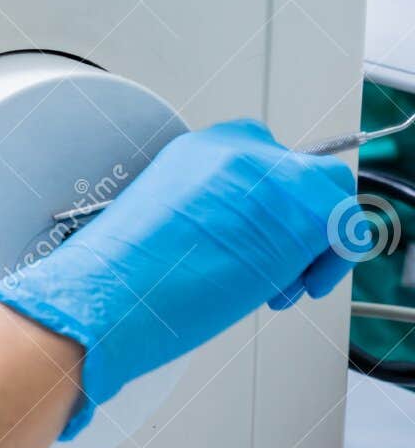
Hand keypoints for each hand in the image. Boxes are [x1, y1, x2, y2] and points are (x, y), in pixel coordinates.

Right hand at [0, 119, 358, 437]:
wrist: (104, 299)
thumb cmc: (121, 284)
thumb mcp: (165, 231)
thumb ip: (211, 219)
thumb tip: (241, 240)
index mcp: (196, 152)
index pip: (263, 165)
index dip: (271, 211)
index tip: (265, 244)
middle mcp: (235, 148)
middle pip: (302, 176)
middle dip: (300, 227)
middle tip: (281, 274)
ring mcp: (271, 173)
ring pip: (329, 197)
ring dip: (315, 248)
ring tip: (277, 288)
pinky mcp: (301, 208)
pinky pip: (344, 229)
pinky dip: (329, 262)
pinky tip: (290, 288)